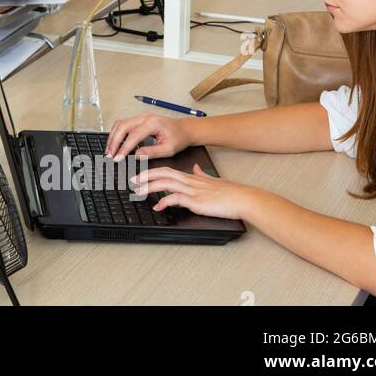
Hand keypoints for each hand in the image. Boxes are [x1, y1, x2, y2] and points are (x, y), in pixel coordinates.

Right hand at [105, 112, 192, 160]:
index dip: (123, 148)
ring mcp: (141, 117)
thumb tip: (136, 156)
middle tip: (110, 155)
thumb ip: (152, 152)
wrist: (185, 129)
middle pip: (123, 126)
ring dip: (113, 136)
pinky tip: (115, 143)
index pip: (133, 136)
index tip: (117, 158)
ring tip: (110, 150)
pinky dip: (117, 133)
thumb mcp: (169, 149)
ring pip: (120, 123)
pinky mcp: (139, 119)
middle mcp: (145, 117)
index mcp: (153, 123)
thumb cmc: (179, 138)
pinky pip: (124, 124)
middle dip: (114, 141)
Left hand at [130, 163, 261, 220]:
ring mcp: (192, 191)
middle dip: (145, 176)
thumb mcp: (212, 179)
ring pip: (166, 184)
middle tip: (132, 181)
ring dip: (150, 188)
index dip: (152, 171)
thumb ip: (201, 174)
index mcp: (191, 177)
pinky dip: (164, 202)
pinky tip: (158, 207)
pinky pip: (176, 199)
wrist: (242, 199)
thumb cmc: (230, 192)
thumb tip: (195, 168)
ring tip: (138, 193)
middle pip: (162, 174)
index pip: (167, 170)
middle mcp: (190, 181)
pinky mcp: (196, 201)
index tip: (140, 174)